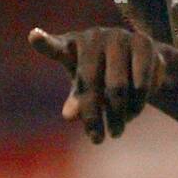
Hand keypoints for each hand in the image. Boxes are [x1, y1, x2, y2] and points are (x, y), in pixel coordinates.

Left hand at [28, 25, 163, 141]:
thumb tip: (69, 116)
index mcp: (72, 46)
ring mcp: (119, 36)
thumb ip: (76, 100)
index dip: (44, 42)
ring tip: (116, 132)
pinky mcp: (143, 42)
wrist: (141, 61)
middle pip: (91, 82)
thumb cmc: (103, 77)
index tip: (34, 36)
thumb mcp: (86, 90)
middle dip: (94, 116)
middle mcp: (94, 36)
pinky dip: (137, 105)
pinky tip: (133, 114)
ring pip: (118, 86)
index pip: (55, 47)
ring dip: (118, 116)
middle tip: (97, 141)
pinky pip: (140, 83)